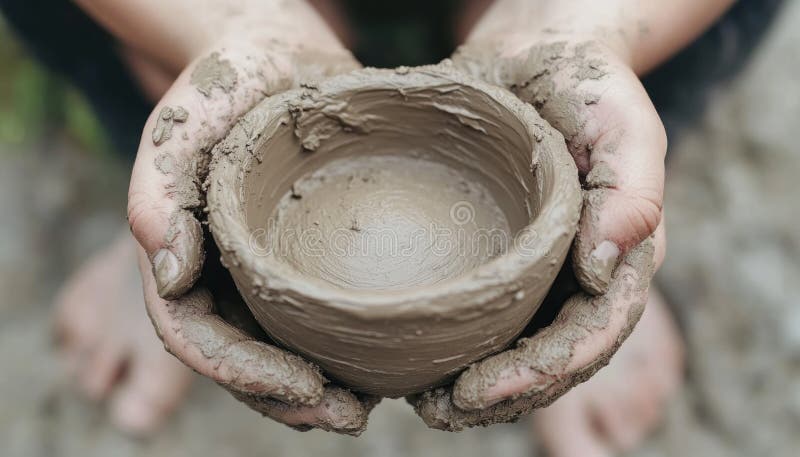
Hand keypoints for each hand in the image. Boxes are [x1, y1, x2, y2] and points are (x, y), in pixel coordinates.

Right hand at [104, 0, 372, 433]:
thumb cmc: (227, 83)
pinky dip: (347, 350)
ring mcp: (269, 272)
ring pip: (284, 351)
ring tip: (366, 408)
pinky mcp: (313, 260)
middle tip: (349, 418)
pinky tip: (385, 364)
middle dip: (290, 400)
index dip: (242, 374)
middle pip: (244, 361)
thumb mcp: (184, 120)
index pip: (197, 336)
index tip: (303, 387)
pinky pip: (324, 318)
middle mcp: (225, 275)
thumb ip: (158, 187)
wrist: (284, 55)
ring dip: (319, 392)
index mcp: (185, 256)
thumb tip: (166, 269)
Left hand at [408, 22, 667, 429]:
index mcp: (618, 256)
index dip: (543, 373)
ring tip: (425, 404)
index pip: (591, 335)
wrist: (533, 54)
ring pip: (514, 349)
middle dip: (502, 396)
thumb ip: (632, 191)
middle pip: (551, 359)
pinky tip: (415, 359)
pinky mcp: (496, 258)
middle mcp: (578, 276)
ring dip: (476, 387)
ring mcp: (536, 271)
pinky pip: (480, 314)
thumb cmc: (583, 83)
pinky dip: (453, 345)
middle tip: (441, 410)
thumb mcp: (622, 121)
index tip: (482, 389)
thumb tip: (604, 270)